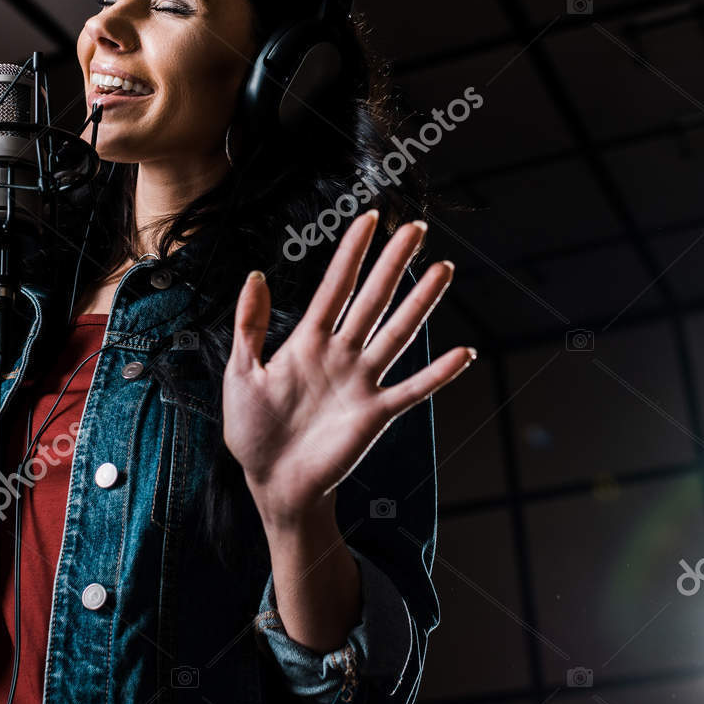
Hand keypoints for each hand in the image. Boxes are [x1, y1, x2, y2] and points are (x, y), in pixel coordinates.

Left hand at [222, 209, 475, 531]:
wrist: (272, 484)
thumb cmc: (252, 431)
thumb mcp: (241, 373)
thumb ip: (249, 327)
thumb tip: (255, 275)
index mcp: (307, 341)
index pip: (334, 286)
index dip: (351, 253)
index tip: (367, 219)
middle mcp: (341, 355)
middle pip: (372, 299)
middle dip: (393, 263)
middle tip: (415, 228)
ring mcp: (361, 382)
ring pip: (397, 334)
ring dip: (421, 303)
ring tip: (443, 270)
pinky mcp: (376, 414)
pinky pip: (412, 391)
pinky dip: (438, 374)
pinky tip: (463, 354)